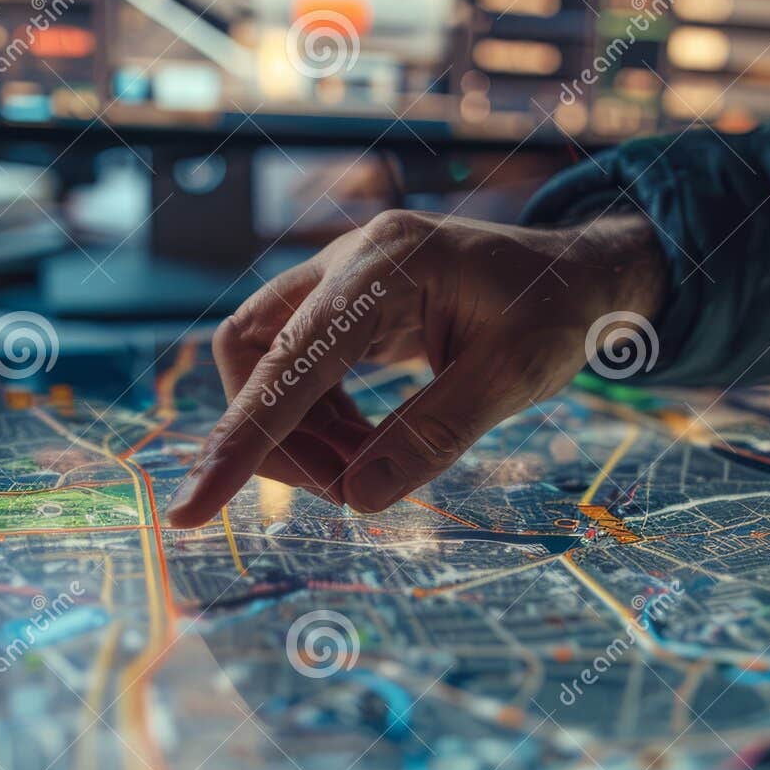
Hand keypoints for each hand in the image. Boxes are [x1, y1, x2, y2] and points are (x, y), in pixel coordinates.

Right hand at [164, 209, 666, 526]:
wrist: (580, 276)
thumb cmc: (556, 316)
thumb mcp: (515, 378)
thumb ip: (436, 434)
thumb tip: (358, 500)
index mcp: (388, 263)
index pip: (290, 358)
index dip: (241, 438)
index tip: (189, 508)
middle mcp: (348, 261)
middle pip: (252, 352)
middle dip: (275, 435)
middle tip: (347, 491)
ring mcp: (341, 281)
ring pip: (268, 367)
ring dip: (300, 436)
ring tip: (365, 475)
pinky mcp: (346, 308)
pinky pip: (299, 371)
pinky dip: (319, 423)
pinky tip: (367, 450)